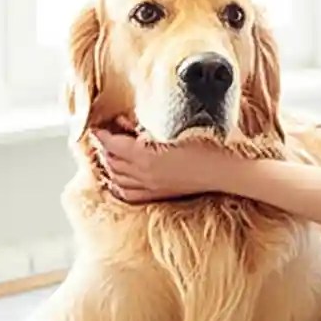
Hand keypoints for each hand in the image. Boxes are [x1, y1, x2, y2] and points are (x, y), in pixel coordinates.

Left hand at [91, 121, 229, 202]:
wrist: (224, 171)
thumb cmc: (205, 146)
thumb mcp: (173, 131)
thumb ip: (146, 129)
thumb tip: (127, 125)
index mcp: (147, 156)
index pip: (113, 145)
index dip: (102, 135)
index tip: (96, 128)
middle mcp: (144, 175)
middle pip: (112, 161)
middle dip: (105, 147)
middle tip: (105, 134)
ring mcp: (150, 187)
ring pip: (117, 177)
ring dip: (110, 164)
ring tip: (111, 152)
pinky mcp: (157, 195)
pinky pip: (128, 193)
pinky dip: (118, 184)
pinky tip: (118, 177)